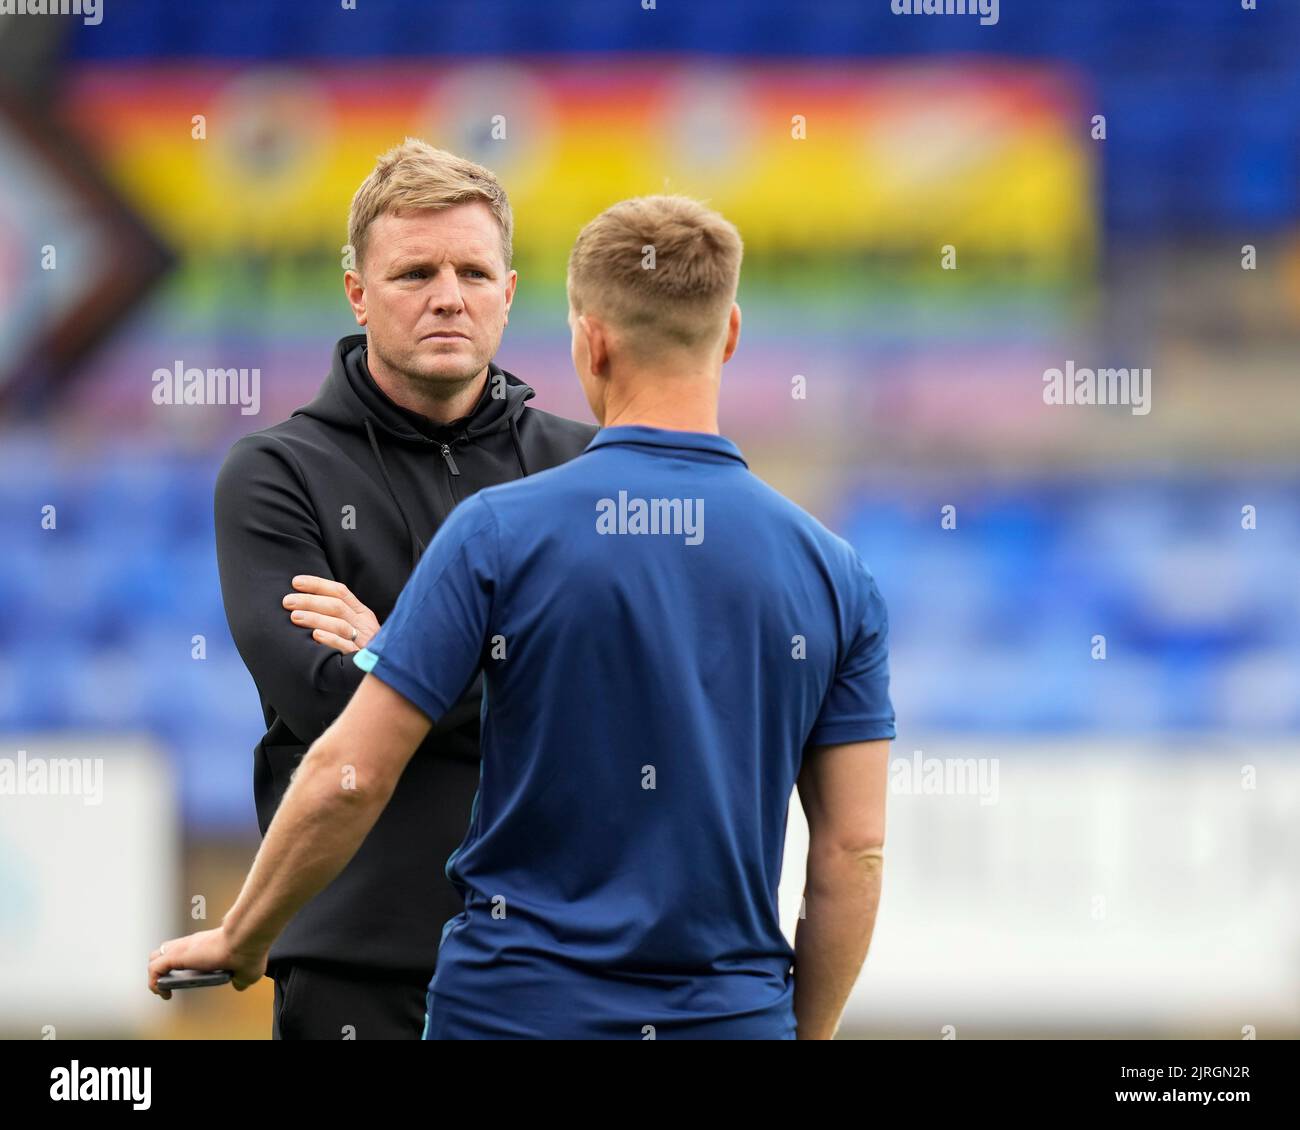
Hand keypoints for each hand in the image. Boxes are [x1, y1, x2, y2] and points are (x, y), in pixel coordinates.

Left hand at [147, 926, 266, 999]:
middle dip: (164, 967)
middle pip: (166, 950)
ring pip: (156, 957)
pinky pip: (154, 970)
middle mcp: (193, 944)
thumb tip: (238, 985)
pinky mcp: (176, 956)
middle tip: (171, 983)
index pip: (187, 950)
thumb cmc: (250, 951)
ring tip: (164, 990)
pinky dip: (154, 983)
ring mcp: (183, 949)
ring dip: (156, 975)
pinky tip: (164, 994)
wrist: (247, 938)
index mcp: (207, 945)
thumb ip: (240, 979)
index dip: (182, 964)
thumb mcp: (248, 971)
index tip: (188, 978)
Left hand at [283, 575, 380, 653]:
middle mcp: (364, 625)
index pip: (340, 592)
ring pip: (340, 625)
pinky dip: (331, 639)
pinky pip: (346, 648)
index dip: (318, 585)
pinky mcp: (360, 660)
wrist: (383, 678)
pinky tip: (315, 636)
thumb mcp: (356, 630)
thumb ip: (337, 617)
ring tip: (295, 616)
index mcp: (362, 614)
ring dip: (316, 618)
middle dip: (310, 601)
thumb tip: (304, 603)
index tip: (296, 582)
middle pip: (337, 606)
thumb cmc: (360, 652)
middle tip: (288, 601)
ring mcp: (364, 642)